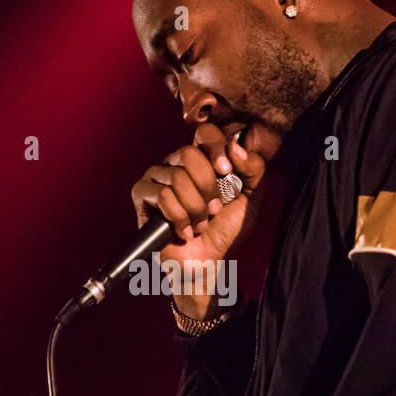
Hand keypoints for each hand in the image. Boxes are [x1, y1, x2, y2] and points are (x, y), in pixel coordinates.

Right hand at [130, 123, 269, 318]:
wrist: (208, 262)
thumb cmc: (226, 229)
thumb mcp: (251, 197)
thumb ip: (254, 168)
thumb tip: (234, 145)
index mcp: (201, 158)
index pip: (205, 133)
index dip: (216, 150)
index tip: (226, 172)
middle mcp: (176, 162)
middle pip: (189, 154)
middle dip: (207, 187)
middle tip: (213, 209)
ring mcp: (156, 177)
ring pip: (176, 178)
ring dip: (195, 209)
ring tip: (200, 224)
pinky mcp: (141, 195)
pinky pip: (161, 195)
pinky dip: (179, 218)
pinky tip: (184, 231)